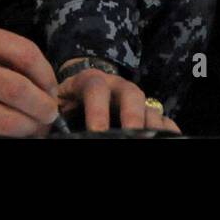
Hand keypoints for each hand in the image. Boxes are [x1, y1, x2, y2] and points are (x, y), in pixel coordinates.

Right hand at [0, 19, 59, 136]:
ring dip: (30, 125)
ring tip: (39, 124)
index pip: (25, 54)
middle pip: (15, 89)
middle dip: (42, 105)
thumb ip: (12, 56)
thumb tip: (48, 88)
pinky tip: (20, 128)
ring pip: (4, 118)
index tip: (53, 87)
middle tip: (51, 112)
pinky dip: (12, 132)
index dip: (47, 75)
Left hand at [56, 62, 180, 133]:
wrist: (81, 88)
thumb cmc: (66, 101)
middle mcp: (117, 85)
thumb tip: (49, 129)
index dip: (98, 110)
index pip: (95, 88)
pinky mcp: (148, 110)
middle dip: (132, 117)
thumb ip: (56, 115)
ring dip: (151, 125)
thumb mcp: (58, 103)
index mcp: (90, 80)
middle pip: (131, 95)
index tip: (97, 132)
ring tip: (149, 140)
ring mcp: (135, 97)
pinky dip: (167, 129)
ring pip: (150, 107)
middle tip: (131, 136)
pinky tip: (170, 138)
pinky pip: (163, 117)